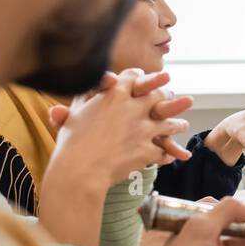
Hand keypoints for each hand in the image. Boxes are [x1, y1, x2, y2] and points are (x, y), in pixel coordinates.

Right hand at [48, 69, 191, 184]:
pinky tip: (172, 155)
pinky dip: (169, 153)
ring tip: (183, 125)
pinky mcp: (148, 150)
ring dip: (177, 124)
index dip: (140, 76)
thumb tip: (61, 103)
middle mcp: (134, 108)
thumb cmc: (70, 142)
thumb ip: (79, 105)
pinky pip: (163, 150)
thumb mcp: (72, 116)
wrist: (79, 170)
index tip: (146, 75)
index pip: (134, 76)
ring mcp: (144, 129)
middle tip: (172, 95)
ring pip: (169, 123)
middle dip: (166, 95)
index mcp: (115, 94)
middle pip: (158, 95)